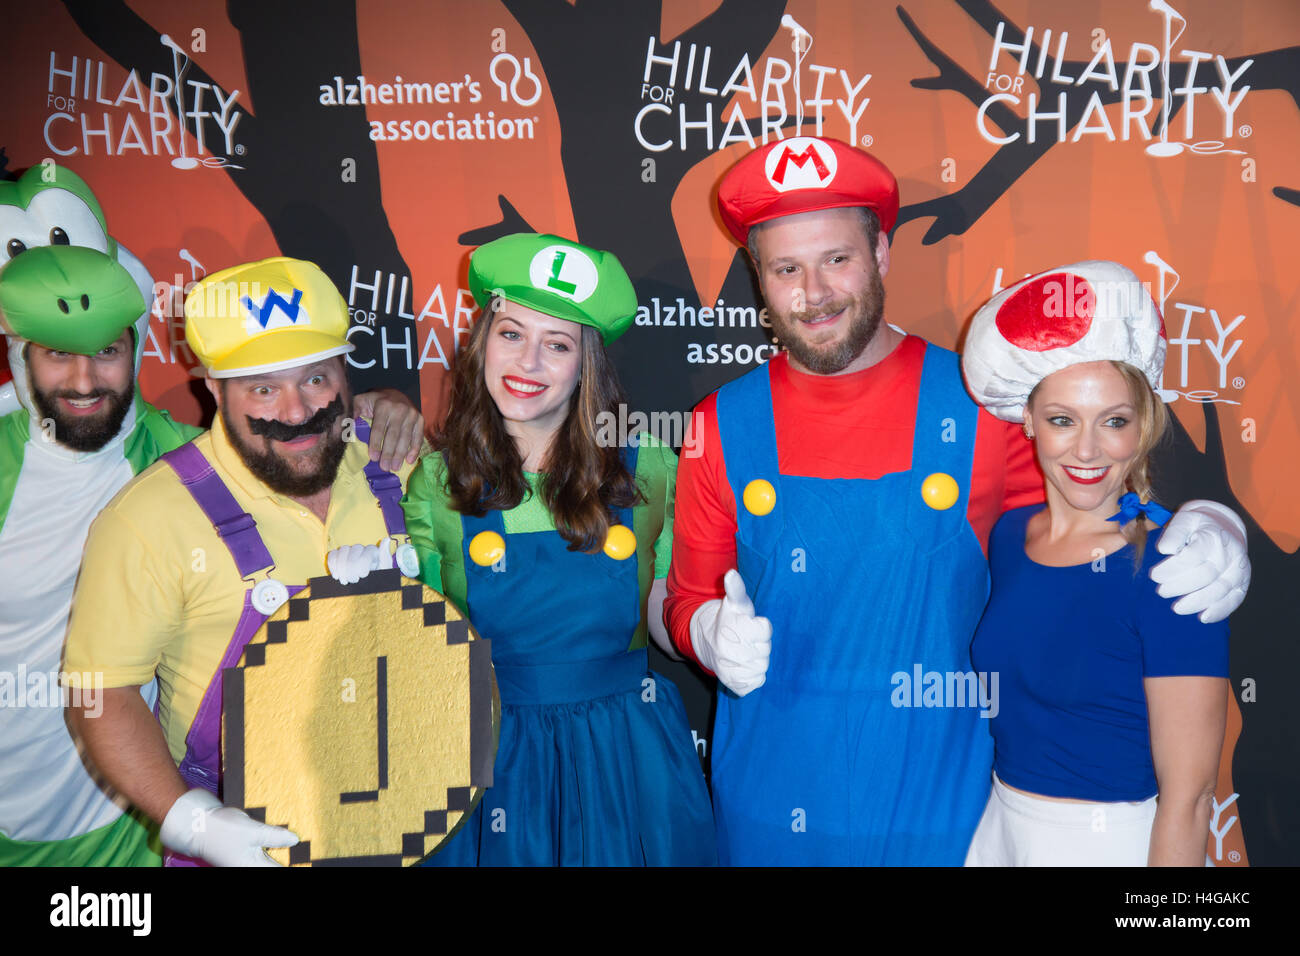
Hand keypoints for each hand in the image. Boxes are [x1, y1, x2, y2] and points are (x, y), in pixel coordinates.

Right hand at [160, 789, 297, 866]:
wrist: (198, 825)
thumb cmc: (223, 830)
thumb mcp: (253, 831)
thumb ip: (274, 837)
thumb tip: (295, 840)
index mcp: (253, 867)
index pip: (279, 869)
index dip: (293, 863)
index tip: (306, 860)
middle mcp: (250, 865)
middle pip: (275, 864)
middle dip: (288, 856)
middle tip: (302, 844)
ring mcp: (247, 857)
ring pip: (270, 856)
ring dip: (281, 849)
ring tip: (296, 839)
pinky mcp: (245, 848)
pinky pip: (263, 848)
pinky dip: (273, 842)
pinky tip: (283, 834)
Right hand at [327, 543, 393, 584]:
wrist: (369, 588)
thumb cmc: (378, 578)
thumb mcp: (385, 569)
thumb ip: (384, 555)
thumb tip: (386, 539)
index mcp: (372, 551)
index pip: (363, 556)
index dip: (361, 568)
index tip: (363, 576)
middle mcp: (361, 548)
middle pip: (352, 553)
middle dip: (351, 570)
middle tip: (354, 580)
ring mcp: (349, 551)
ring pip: (342, 551)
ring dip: (341, 568)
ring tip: (345, 580)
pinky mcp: (339, 555)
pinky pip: (332, 554)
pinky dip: (332, 566)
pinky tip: (336, 575)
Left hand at [353, 389, 424, 471]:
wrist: (395, 393)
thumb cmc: (375, 402)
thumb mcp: (361, 401)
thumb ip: (353, 411)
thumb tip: (345, 425)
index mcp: (384, 405)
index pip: (379, 428)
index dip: (376, 443)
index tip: (373, 458)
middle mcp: (400, 409)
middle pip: (394, 435)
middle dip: (389, 453)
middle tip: (385, 467)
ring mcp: (412, 414)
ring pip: (406, 437)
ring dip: (401, 454)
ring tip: (395, 467)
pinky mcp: (420, 419)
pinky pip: (418, 436)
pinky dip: (415, 449)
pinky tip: (410, 460)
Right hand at [689, 569, 771, 695]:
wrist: (708, 642)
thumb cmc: (729, 620)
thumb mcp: (735, 603)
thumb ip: (736, 588)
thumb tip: (731, 573)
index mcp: (733, 630)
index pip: (766, 630)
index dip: (760, 626)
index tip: (749, 624)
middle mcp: (730, 652)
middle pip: (765, 650)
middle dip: (759, 644)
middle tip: (746, 639)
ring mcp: (732, 670)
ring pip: (763, 666)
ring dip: (758, 659)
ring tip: (745, 651)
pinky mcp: (735, 684)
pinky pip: (757, 682)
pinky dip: (755, 676)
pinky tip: (745, 666)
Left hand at [1151, 500, 1249, 623]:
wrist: (1224, 527)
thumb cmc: (1197, 526)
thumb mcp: (1183, 520)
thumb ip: (1173, 533)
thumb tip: (1165, 550)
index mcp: (1213, 536)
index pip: (1193, 555)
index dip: (1173, 568)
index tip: (1154, 575)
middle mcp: (1230, 553)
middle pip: (1206, 574)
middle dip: (1181, 585)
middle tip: (1161, 591)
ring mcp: (1238, 569)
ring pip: (1220, 589)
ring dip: (1197, 602)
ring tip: (1177, 608)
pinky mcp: (1243, 582)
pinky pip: (1234, 599)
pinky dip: (1220, 610)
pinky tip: (1203, 617)